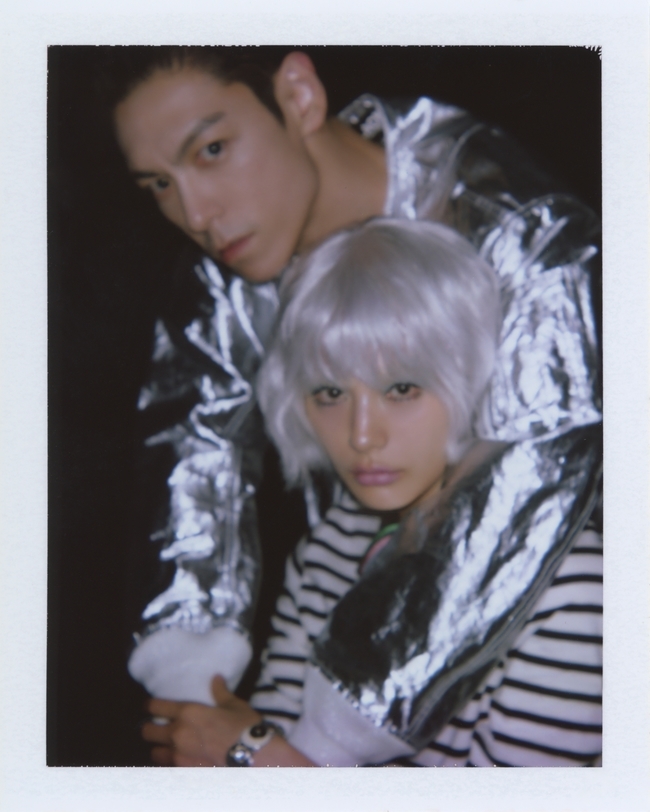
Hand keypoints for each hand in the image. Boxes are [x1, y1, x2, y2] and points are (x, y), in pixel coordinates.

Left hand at [142, 675, 260, 766]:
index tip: (148, 705)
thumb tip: (216, 678)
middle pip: (148, 732)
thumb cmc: (243, 726)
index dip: (149, 705)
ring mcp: (180, 755)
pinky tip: (179, 758)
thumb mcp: (233, 704)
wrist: (252, 754)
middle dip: (148, 728)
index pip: (156, 707)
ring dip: (159, 747)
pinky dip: (170, 762)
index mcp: (187, 713)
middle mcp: (178, 734)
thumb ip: (220, 692)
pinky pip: (169, 766)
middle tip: (154, 726)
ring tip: (166, 745)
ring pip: (155, 753)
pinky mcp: (187, 771)